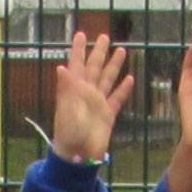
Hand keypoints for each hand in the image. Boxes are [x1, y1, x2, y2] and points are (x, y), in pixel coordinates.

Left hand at [52, 29, 136, 164]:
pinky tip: (130, 78)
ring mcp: (97, 103)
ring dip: (114, 65)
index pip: (77, 64)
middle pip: (94, 67)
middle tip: (104, 35)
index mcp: (75, 90)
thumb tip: (61, 68)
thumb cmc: (68, 135)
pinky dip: (123, 89)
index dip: (78, 49)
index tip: (81, 34)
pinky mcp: (108, 115)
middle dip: (99, 51)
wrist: (78, 156)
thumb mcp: (66, 111)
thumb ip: (66, 89)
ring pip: (107, 79)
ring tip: (122, 49)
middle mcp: (86, 93)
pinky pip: (117, 98)